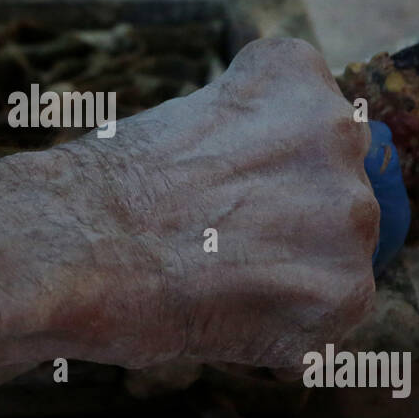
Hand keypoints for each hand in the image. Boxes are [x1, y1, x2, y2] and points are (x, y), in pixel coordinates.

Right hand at [52, 36, 379, 373]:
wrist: (70, 245)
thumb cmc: (102, 189)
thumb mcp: (183, 121)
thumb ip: (249, 143)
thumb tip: (268, 192)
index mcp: (296, 75)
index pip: (312, 133)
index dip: (263, 176)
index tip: (216, 193)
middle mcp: (339, 132)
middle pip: (331, 198)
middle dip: (283, 230)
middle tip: (210, 245)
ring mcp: (349, 214)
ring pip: (332, 266)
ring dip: (283, 285)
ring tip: (210, 282)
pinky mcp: (344, 291)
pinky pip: (319, 332)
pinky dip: (273, 342)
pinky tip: (219, 317)